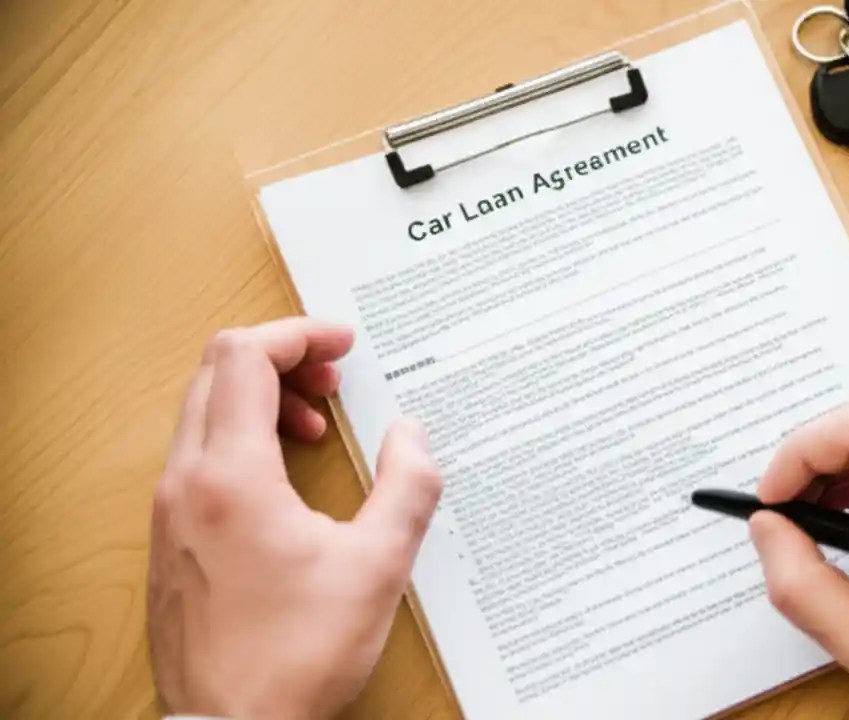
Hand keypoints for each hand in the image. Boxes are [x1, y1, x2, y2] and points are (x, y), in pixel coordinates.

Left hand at [147, 318, 441, 719]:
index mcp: (230, 476)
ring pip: (204, 411)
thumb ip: (408, 486)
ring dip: (261, 399)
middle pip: (218, 372)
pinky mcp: (171, 538)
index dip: (299, 333)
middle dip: (282, 358)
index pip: (245, 357)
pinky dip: (242, 439)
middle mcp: (186, 482)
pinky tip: (285, 477)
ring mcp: (170, 510)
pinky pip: (198, 454)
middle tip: (334, 377)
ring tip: (317, 428)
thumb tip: (414, 434)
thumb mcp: (377, 566)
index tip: (344, 342)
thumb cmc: (295, 656)